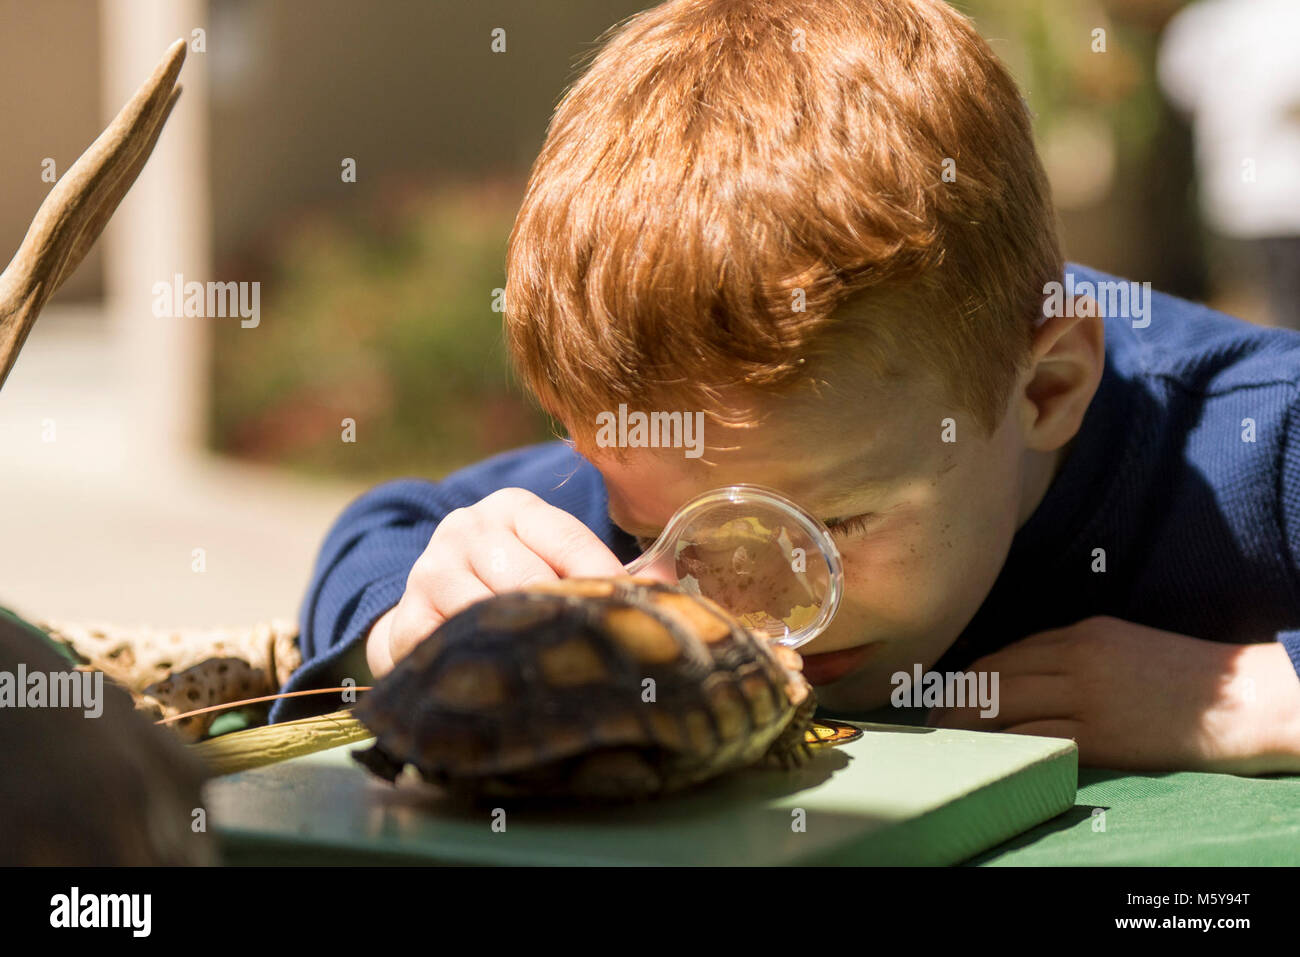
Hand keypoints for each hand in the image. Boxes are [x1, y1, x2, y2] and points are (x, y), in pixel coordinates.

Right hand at [365, 488, 625, 677]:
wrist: (428, 611)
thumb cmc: (509, 585)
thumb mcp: (553, 562)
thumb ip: (608, 571)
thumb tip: (667, 585)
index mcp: (513, 508)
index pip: (569, 539)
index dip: (603, 578)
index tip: (630, 613)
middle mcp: (467, 528)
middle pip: (528, 577)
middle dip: (565, 617)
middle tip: (599, 654)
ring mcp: (430, 570)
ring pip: (489, 612)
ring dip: (524, 645)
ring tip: (559, 673)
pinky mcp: (407, 617)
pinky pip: (450, 645)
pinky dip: (482, 666)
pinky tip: (509, 684)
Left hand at [925, 616, 1299, 773]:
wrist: (1241, 699)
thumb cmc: (1181, 675)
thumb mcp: (1119, 643)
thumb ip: (1070, 653)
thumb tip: (1019, 673)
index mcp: (1080, 633)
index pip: (1003, 653)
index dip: (967, 675)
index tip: (944, 691)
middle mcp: (1076, 658)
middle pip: (993, 676)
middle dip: (954, 699)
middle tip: (929, 718)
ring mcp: (1087, 696)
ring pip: (1005, 705)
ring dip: (966, 723)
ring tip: (944, 738)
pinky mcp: (1102, 734)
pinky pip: (1035, 738)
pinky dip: (1001, 746)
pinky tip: (983, 754)